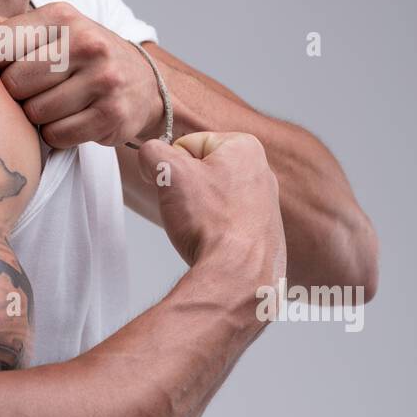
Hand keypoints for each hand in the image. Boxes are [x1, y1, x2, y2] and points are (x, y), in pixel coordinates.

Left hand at [0, 2, 162, 148]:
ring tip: (55, 104)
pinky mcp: (111, 115)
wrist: (142, 85)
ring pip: (34, 113)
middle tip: (36, 91)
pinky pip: (56, 136)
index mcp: (61, 15)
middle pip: (14, 84)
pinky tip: (72, 119)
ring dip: (37, 117)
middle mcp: (86, 43)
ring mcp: (103, 80)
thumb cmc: (78, 57)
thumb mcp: (44, 31)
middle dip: (17, 94)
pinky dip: (56, 135)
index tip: (9, 68)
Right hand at [136, 130, 286, 288]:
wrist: (238, 273)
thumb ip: (153, 152)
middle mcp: (261, 170)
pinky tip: (211, 240)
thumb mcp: (168, 173)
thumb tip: (150, 155)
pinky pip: (225, 220)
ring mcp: (265, 202)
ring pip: (211, 196)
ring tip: (199, 226)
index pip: (187, 143)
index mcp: (244, 146)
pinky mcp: (263, 229)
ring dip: (198, 210)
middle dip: (185, 188)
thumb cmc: (212, 224)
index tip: (171, 185)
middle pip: (201, 169)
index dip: (170, 165)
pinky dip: (214, 229)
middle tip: (186, 208)